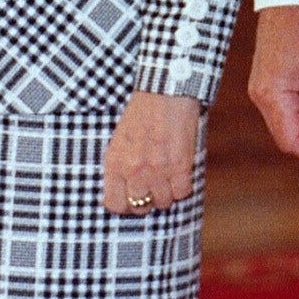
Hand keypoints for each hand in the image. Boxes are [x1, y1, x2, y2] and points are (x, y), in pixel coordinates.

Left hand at [103, 91, 202, 215]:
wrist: (166, 92)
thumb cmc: (142, 112)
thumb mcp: (120, 139)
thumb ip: (119, 165)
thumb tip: (122, 188)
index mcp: (115, 163)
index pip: (115, 204)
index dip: (124, 204)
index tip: (131, 198)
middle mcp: (134, 170)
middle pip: (141, 206)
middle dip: (147, 199)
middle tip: (153, 188)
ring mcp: (158, 169)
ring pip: (164, 202)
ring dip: (166, 193)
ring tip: (168, 179)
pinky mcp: (180, 164)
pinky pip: (183, 192)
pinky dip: (183, 186)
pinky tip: (181, 174)